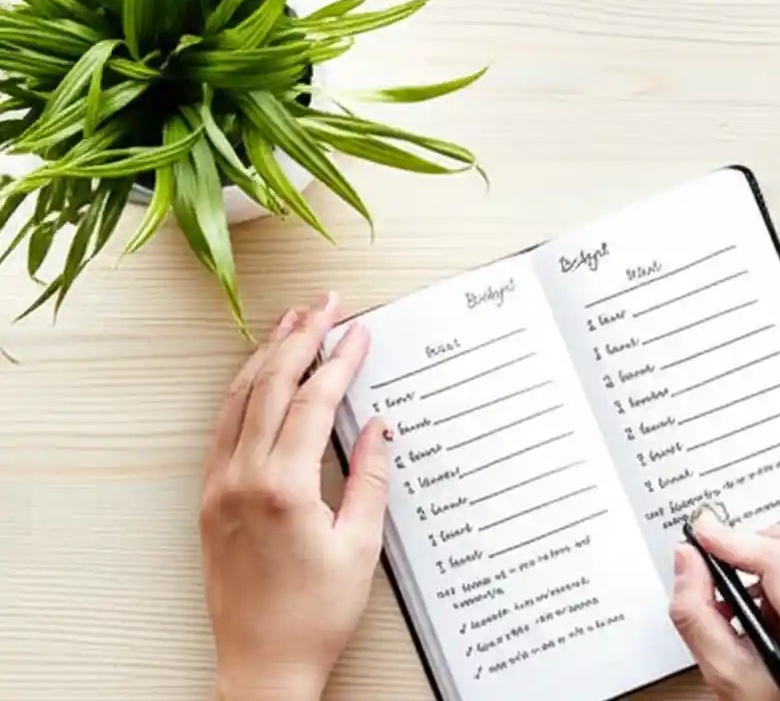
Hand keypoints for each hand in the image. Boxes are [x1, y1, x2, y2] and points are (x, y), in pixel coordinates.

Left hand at [200, 293, 388, 700]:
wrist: (263, 663)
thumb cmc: (314, 616)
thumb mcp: (360, 547)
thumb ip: (370, 479)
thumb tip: (380, 429)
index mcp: (283, 488)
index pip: (314, 402)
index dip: (340, 360)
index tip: (359, 332)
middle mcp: (242, 479)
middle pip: (271, 386)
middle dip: (301, 337)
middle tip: (326, 305)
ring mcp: (219, 487)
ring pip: (239, 400)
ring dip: (268, 355)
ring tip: (293, 323)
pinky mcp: (210, 500)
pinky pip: (223, 428)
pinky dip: (243, 392)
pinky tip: (259, 377)